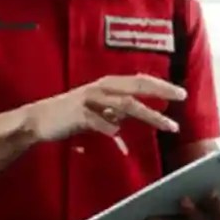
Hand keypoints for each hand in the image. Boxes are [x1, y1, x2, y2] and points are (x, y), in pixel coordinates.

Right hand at [22, 74, 185, 142]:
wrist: (38, 120)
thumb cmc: (69, 115)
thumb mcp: (97, 109)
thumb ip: (115, 110)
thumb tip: (134, 116)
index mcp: (106, 84)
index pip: (139, 80)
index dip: (160, 84)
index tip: (180, 92)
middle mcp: (101, 88)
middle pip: (136, 87)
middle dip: (161, 91)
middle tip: (182, 96)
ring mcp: (90, 100)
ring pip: (125, 105)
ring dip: (149, 114)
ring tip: (168, 125)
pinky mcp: (79, 115)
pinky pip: (100, 122)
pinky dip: (112, 129)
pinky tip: (120, 139)